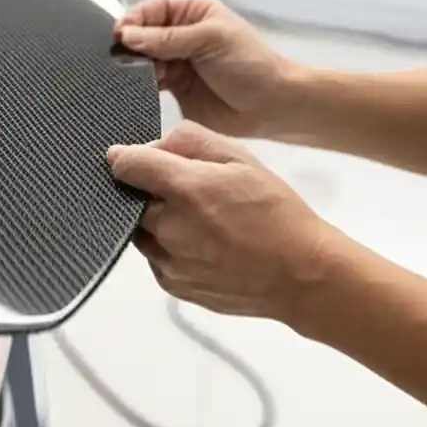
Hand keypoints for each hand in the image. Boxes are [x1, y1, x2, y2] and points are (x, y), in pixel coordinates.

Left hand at [107, 121, 334, 321]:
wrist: (301, 276)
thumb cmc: (277, 213)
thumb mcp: (242, 159)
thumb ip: (191, 141)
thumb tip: (152, 144)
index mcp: (187, 190)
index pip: (127, 165)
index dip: (125, 156)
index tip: (128, 156)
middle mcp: (170, 228)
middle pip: (129, 199)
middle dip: (146, 190)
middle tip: (183, 191)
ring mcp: (169, 262)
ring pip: (140, 229)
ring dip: (156, 219)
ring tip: (197, 219)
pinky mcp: (173, 285)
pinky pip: (155, 256)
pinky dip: (167, 245)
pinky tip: (202, 243)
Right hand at [114, 0, 295, 136]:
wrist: (271, 106)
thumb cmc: (251, 65)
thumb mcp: (210, 40)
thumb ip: (167, 38)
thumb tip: (128, 35)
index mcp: (194, 13)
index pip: (153, 8)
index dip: (135, 18)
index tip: (121, 32)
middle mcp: (182, 35)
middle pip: (143, 34)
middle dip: (133, 44)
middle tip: (124, 56)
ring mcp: (178, 63)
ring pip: (144, 60)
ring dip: (137, 66)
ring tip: (141, 74)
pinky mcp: (176, 89)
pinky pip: (149, 83)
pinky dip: (142, 85)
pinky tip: (144, 87)